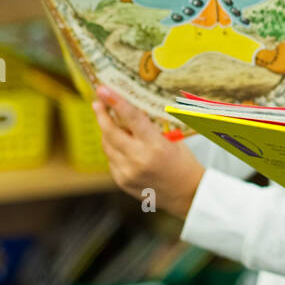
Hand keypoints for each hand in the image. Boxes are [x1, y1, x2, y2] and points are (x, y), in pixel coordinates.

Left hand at [92, 86, 204, 217]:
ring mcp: (128, 172)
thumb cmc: (183, 163)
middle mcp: (139, 159)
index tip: (103, 89)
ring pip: (107, 145)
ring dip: (107, 131)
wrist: (186, 194)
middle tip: (98, 102)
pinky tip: (122, 145)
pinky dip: (113, 148)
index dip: (115, 101)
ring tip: (110, 122)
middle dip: (102, 114)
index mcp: (156, 146)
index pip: (131, 118)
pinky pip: (111, 159)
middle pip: (111, 131)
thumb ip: (150, 127)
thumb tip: (130, 108)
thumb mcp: (172, 139)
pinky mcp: (122, 181)